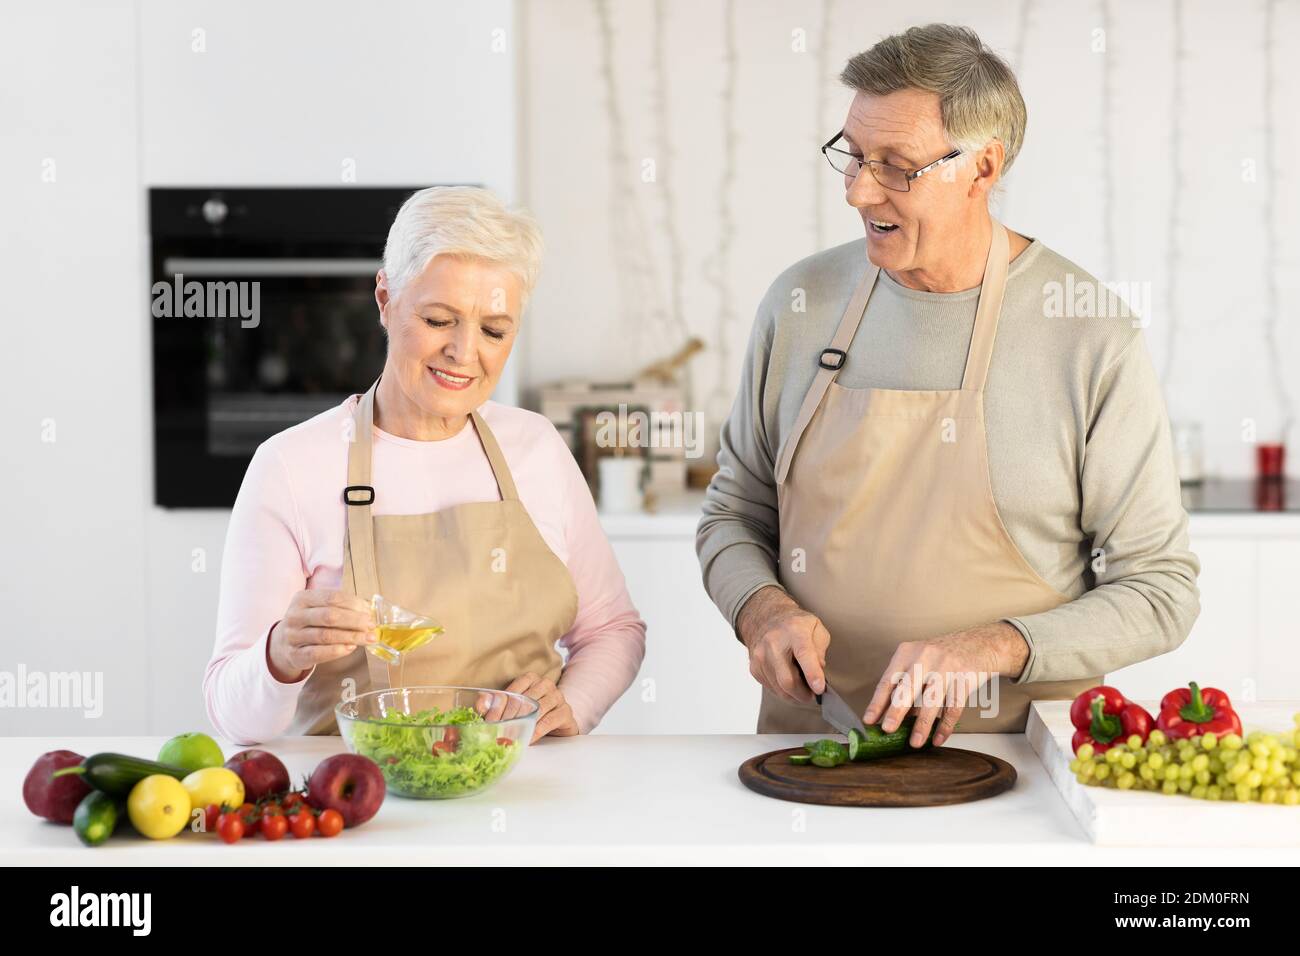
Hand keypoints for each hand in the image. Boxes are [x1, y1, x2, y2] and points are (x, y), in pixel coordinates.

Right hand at [267, 589, 375, 682]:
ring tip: (368, 638)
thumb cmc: (309, 623)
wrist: (283, 644)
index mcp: (303, 598)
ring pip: (326, 635)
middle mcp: (295, 615)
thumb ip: (341, 607)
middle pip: (329, 616)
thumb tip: (368, 609)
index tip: (369, 612)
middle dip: (354, 621)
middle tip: (371, 626)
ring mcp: (293, 636)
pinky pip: (318, 653)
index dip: (353, 604)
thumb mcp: (319, 608)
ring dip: (351, 637)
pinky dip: (337, 651)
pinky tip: (351, 648)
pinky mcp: (295, 654)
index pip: (332, 597)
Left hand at [482, 673, 578, 742]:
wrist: (558, 724)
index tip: (489, 722)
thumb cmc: (532, 714)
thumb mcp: (512, 709)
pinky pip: (549, 720)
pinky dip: (537, 731)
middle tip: (497, 732)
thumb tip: (481, 703)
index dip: (500, 707)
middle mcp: (545, 684)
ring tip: (510, 737)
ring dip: (523, 725)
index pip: (513, 690)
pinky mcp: (565, 712)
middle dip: (509, 718)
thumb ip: (494, 704)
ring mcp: (557, 697)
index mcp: (531, 678)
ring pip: (537, 709)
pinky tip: (528, 739)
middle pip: (525, 700)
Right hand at [736, 586, 829, 703]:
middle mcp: (774, 643)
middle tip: (813, 695)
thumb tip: (819, 670)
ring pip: (779, 689)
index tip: (820, 689)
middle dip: (804, 694)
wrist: (765, 618)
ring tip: (802, 688)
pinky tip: (788, 680)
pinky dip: (783, 690)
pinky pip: (771, 688)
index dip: (812, 674)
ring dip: (794, 694)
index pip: (804, 654)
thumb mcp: (816, 628)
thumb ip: (821, 649)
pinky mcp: (754, 667)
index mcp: (795, 631)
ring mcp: (760, 656)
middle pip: (788, 680)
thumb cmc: (794, 625)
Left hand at [862, 622, 1027, 747]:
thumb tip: (891, 716)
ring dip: (922, 725)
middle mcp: (925, 657)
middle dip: (896, 711)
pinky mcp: (965, 678)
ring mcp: (946, 667)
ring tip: (914, 743)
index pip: (888, 680)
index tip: (869, 720)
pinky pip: (953, 707)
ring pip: (931, 700)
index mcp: (907, 652)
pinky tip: (938, 739)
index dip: (877, 702)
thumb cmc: (943, 656)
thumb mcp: (919, 662)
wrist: (979, 643)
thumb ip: (905, 685)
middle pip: (907, 688)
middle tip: (887, 730)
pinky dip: (945, 726)